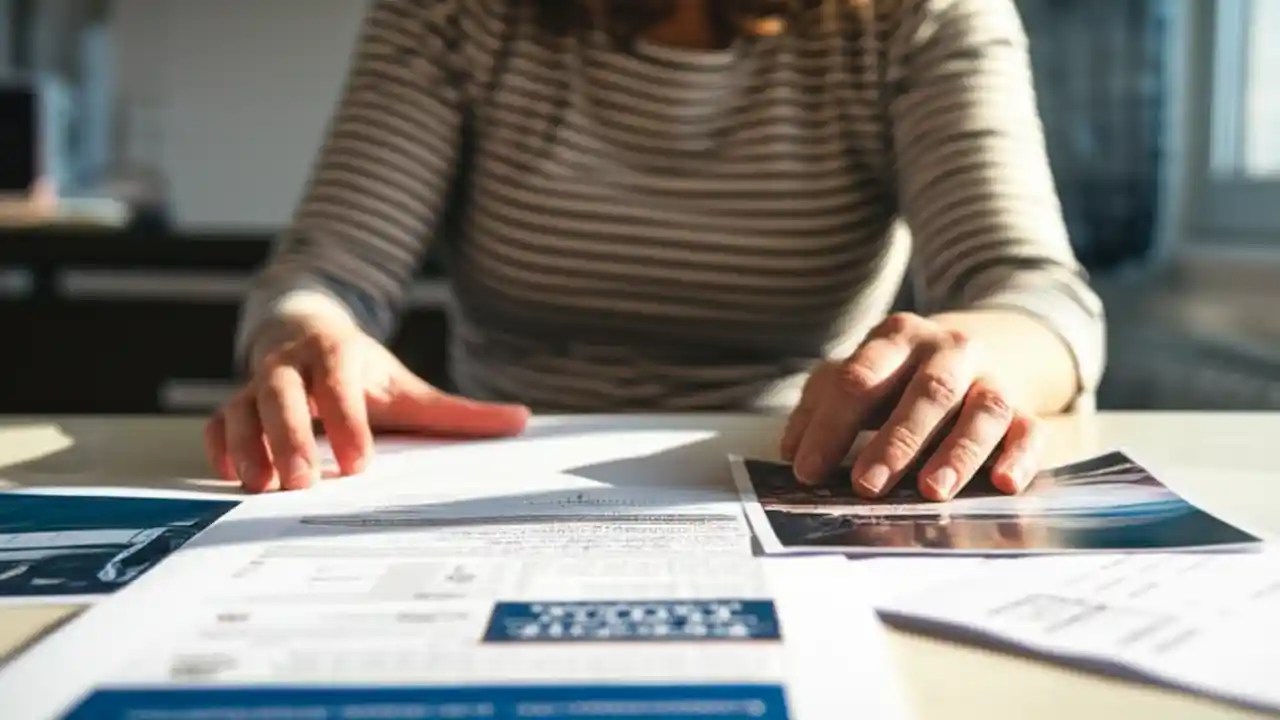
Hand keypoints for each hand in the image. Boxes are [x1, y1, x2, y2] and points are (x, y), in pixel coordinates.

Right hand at [205, 321, 529, 492]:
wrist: (303, 329)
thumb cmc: (360, 370)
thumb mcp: (408, 387)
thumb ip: (458, 411)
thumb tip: (521, 421)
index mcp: (337, 353)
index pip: (339, 383)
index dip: (348, 421)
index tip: (361, 464)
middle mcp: (291, 364)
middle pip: (281, 393)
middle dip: (292, 436)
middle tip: (303, 484)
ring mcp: (256, 382)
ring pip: (242, 408)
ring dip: (250, 446)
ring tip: (261, 488)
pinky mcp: (234, 402)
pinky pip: (218, 422)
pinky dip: (220, 446)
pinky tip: (230, 475)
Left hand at [781, 313, 1041, 500]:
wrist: (972, 351)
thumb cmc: (896, 376)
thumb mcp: (854, 377)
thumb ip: (819, 408)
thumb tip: (793, 452)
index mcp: (897, 337)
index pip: (860, 378)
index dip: (831, 426)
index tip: (808, 470)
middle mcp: (950, 350)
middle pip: (928, 392)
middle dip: (896, 441)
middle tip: (867, 485)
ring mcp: (992, 378)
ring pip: (984, 410)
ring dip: (958, 452)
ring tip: (932, 491)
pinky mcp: (1026, 409)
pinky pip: (1031, 431)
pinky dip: (1020, 458)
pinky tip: (1002, 484)